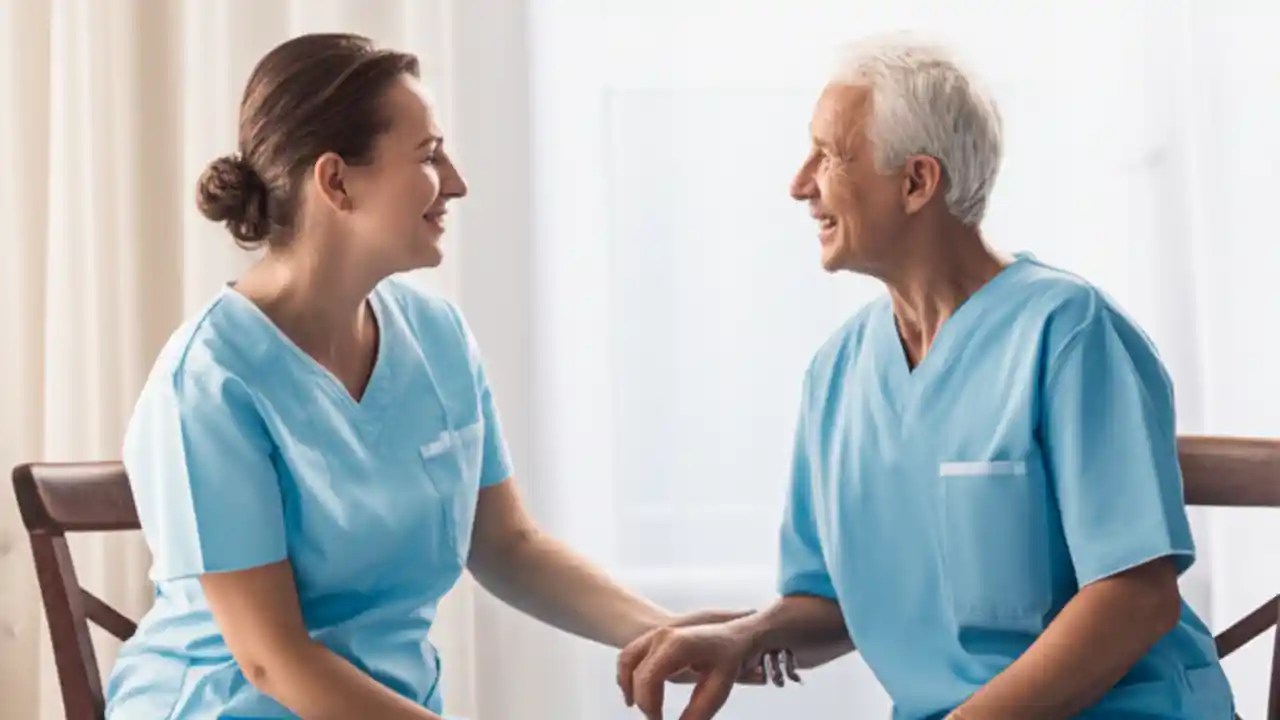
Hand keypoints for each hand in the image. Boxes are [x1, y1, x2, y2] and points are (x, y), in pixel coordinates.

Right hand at [617, 619, 799, 719]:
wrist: (735, 631)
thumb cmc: (729, 655)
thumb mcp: (718, 687)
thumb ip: (697, 712)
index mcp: (677, 645)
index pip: (649, 679)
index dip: (649, 706)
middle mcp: (661, 636)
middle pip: (637, 675)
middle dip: (644, 702)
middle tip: (657, 719)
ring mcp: (655, 633)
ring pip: (627, 662)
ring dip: (628, 687)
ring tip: (643, 709)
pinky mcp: (653, 637)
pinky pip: (629, 657)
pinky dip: (627, 676)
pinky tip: (635, 696)